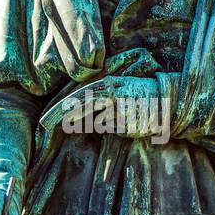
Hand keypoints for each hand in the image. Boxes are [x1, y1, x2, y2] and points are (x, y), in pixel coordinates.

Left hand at [39, 74, 176, 141]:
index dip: (62, 108)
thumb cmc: (140, 93)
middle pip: (82, 108)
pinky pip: (114, 129)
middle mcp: (112, 97)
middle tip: (48, 124)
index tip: (48, 119)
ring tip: (124, 113)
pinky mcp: (126, 126)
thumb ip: (101, 96)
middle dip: (65, 116)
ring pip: (100, 122)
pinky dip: (118, 127)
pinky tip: (131, 119)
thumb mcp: (120, 87)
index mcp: (110, 85)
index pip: (80, 97)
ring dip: (106, 121)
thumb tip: (78, 113)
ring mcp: (119, 112)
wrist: (167, 100)